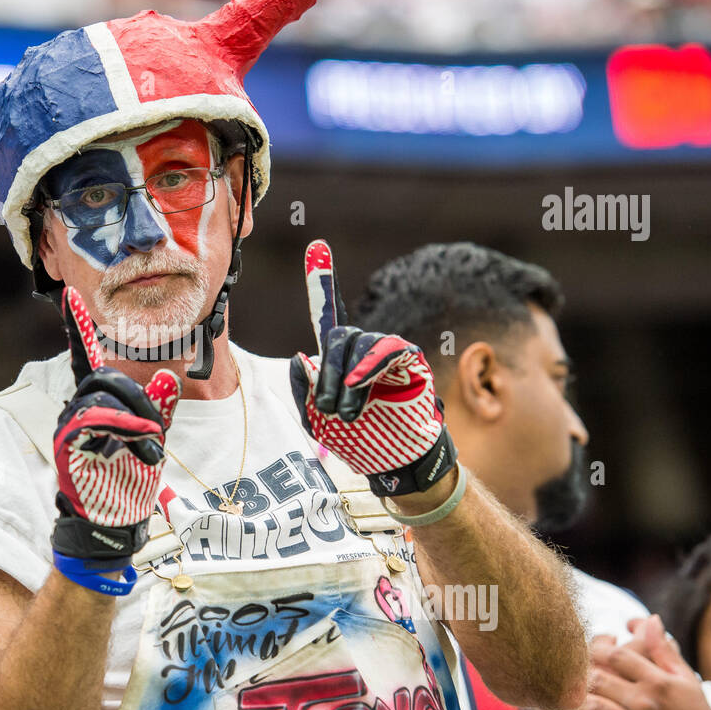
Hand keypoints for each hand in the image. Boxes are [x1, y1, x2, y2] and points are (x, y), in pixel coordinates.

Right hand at [52, 287, 179, 565]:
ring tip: (151, 448)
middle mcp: (76, 410)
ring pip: (104, 397)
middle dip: (139, 398)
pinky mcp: (68, 444)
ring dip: (138, 419)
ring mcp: (69, 426)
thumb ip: (160, 408)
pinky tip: (142, 446)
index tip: (69, 296)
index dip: (77, 327)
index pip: (85, 359)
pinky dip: (126, 427)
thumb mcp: (153, 439)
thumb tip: (170, 374)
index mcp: (94, 405)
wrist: (113, 525)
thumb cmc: (128, 484)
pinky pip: (98, 420)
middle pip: (106, 377)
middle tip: (155, 431)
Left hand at [289, 239, 453, 496]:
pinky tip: (360, 383)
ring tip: (347, 411)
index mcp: (339, 360)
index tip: (317, 245)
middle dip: (325, 372)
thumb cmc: (360, 442)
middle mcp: (363, 349)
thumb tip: (299, 355)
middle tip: (326, 406)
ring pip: (357, 342)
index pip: (328, 316)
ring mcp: (387, 352)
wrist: (397, 464)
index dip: (323, 282)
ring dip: (346, 378)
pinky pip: (387, 348)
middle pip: (336, 336)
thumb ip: (303, 391)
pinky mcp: (410, 360)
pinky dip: (369, 365)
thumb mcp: (318, 422)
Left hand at [556, 614, 710, 709]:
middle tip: (567, 671)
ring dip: (574, 699)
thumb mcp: (685, 680)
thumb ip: (663, 649)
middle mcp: (645, 703)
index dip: (597, 647)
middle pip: (598, 677)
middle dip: (580, 673)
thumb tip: (649, 618)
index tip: (589, 649)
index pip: (617, 655)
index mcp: (658, 682)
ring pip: (592, 706)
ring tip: (564, 694)